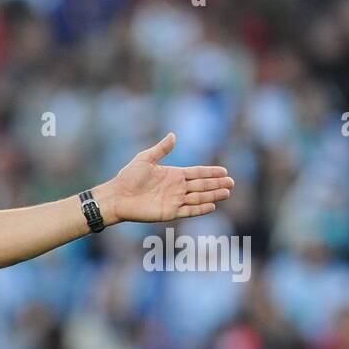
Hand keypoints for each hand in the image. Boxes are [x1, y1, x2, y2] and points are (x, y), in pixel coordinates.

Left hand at [100, 133, 233, 224]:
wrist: (117, 196)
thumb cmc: (128, 177)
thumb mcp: (145, 159)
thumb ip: (161, 149)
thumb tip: (173, 135)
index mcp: (173, 174)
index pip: (197, 173)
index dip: (211, 172)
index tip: (224, 171)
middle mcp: (176, 188)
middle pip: (201, 185)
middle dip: (216, 184)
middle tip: (232, 183)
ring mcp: (174, 200)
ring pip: (198, 198)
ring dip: (212, 195)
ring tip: (226, 192)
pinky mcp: (169, 212)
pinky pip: (188, 211)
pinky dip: (200, 208)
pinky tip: (212, 205)